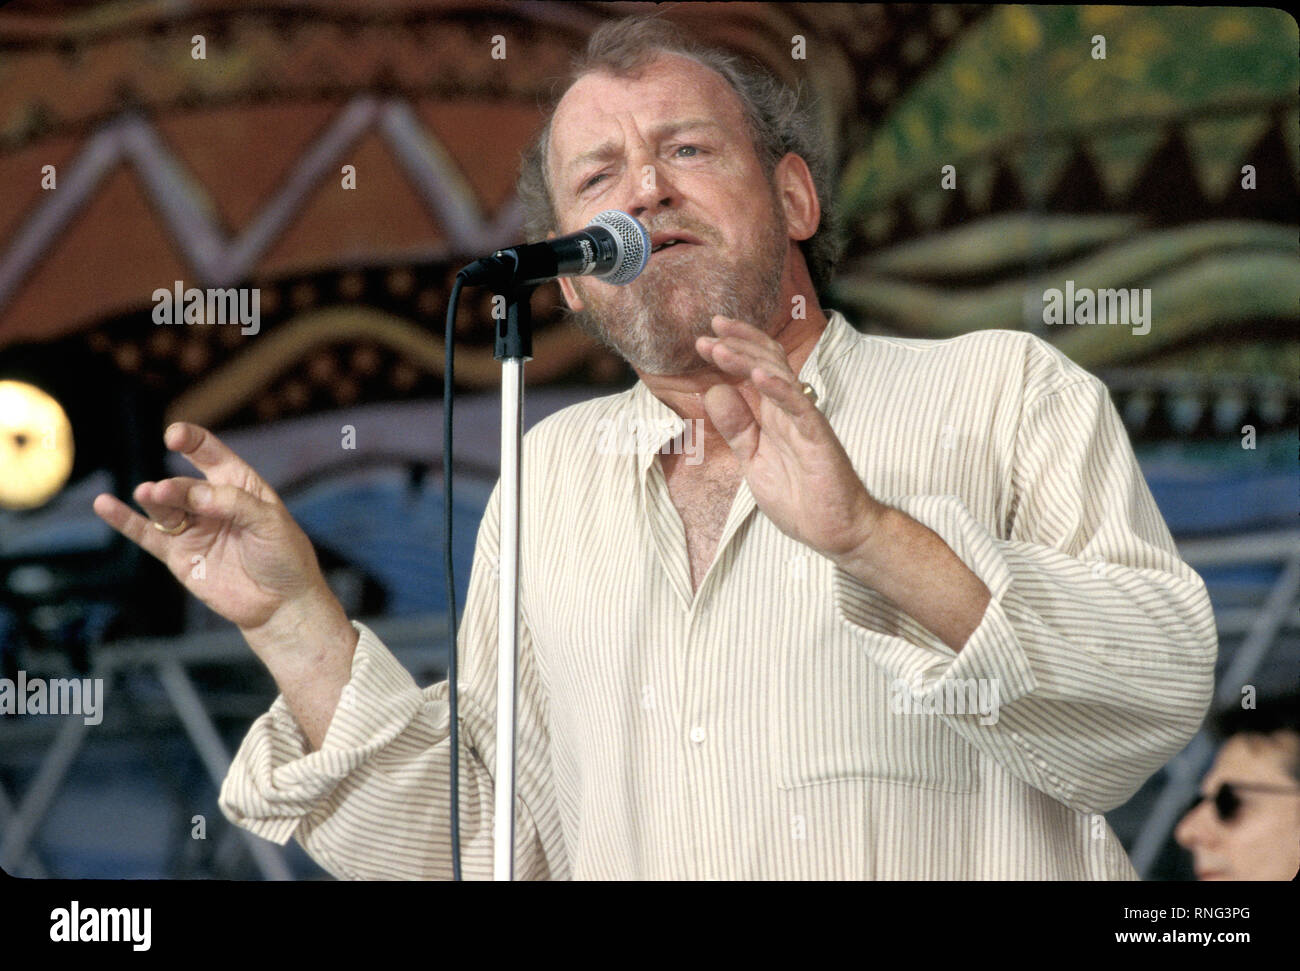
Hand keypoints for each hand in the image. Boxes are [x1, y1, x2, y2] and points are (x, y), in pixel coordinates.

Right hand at [92, 422, 336, 643]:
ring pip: (164, 507)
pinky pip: (147, 534)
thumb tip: (194, 493)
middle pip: (183, 485)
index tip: (173, 436)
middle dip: (174, 487)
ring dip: (154, 499)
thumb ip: (234, 503)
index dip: (192, 441)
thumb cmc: (285, 557)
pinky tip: (105, 505)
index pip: (211, 455)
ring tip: (147, 493)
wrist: (282, 604)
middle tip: (164, 491)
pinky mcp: (178, 555)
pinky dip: (125, 521)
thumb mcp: (270, 523)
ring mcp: (193, 529)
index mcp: (240, 486)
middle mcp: (212, 503)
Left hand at [695, 315, 885, 564]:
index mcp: (773, 414)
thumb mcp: (752, 460)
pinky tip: (758, 377)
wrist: (833, 530)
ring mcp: (804, 421)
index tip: (704, 340)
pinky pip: (799, 407)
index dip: (732, 351)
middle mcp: (789, 410)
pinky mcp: (818, 438)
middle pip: (766, 363)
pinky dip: (779, 390)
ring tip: (720, 348)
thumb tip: (713, 391)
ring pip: (779, 377)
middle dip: (736, 346)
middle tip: (706, 335)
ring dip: (748, 360)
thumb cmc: (798, 497)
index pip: (754, 369)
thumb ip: (736, 427)